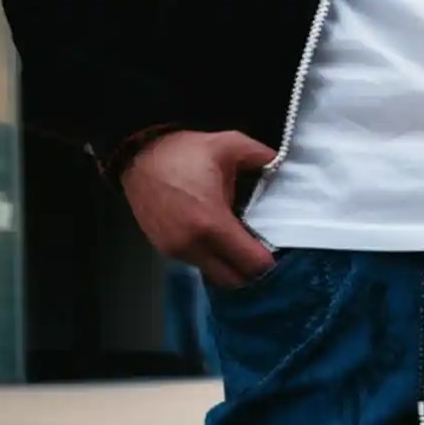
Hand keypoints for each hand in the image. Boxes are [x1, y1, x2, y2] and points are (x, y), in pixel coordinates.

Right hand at [121, 130, 277, 288]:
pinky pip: (198, 264)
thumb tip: (286, 167)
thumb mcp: (231, 145)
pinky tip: (216, 238)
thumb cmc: (185, 151)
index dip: (268, 258)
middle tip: (259, 249)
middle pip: (235, 279)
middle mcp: (193, 245)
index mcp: (212, 223)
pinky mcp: (164, 249)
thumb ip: (264, 158)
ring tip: (238, 242)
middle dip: (251, 269)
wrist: (137, 154)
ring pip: (215, 274)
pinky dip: (211, 258)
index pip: (252, 264)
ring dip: (230, 265)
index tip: (274, 245)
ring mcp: (176, 250)